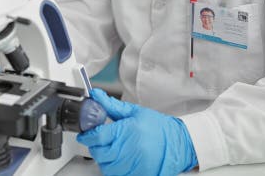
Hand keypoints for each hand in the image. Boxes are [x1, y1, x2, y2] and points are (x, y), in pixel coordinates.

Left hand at [77, 89, 196, 175]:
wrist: (179, 144)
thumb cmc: (158, 128)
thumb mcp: (135, 112)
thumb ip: (112, 106)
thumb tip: (96, 96)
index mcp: (127, 131)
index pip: (98, 136)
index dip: (87, 135)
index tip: (85, 133)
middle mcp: (129, 150)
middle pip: (99, 152)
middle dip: (95, 146)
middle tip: (99, 140)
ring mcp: (133, 165)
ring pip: (105, 166)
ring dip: (104, 158)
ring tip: (111, 149)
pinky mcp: (137, 175)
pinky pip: (116, 175)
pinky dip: (113, 168)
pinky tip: (118, 160)